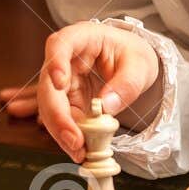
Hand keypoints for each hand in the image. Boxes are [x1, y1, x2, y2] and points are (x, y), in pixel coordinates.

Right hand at [0, 22, 161, 161]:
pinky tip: (79, 149)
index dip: (55, 63)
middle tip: (74, 141)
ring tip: (79, 152)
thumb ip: (126, 84)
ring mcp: (62, 81)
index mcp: (82, 37)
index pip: (60, 44)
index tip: (59, 83)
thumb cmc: (134, 55)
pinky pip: (61, 118)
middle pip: (49, 85)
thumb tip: (106, 107)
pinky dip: (68, 135)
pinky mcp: (66, 99)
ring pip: (50, 107)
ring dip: (61, 131)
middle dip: (58, 116)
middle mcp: (65, 59)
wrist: (132, 64)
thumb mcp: (140, 66)